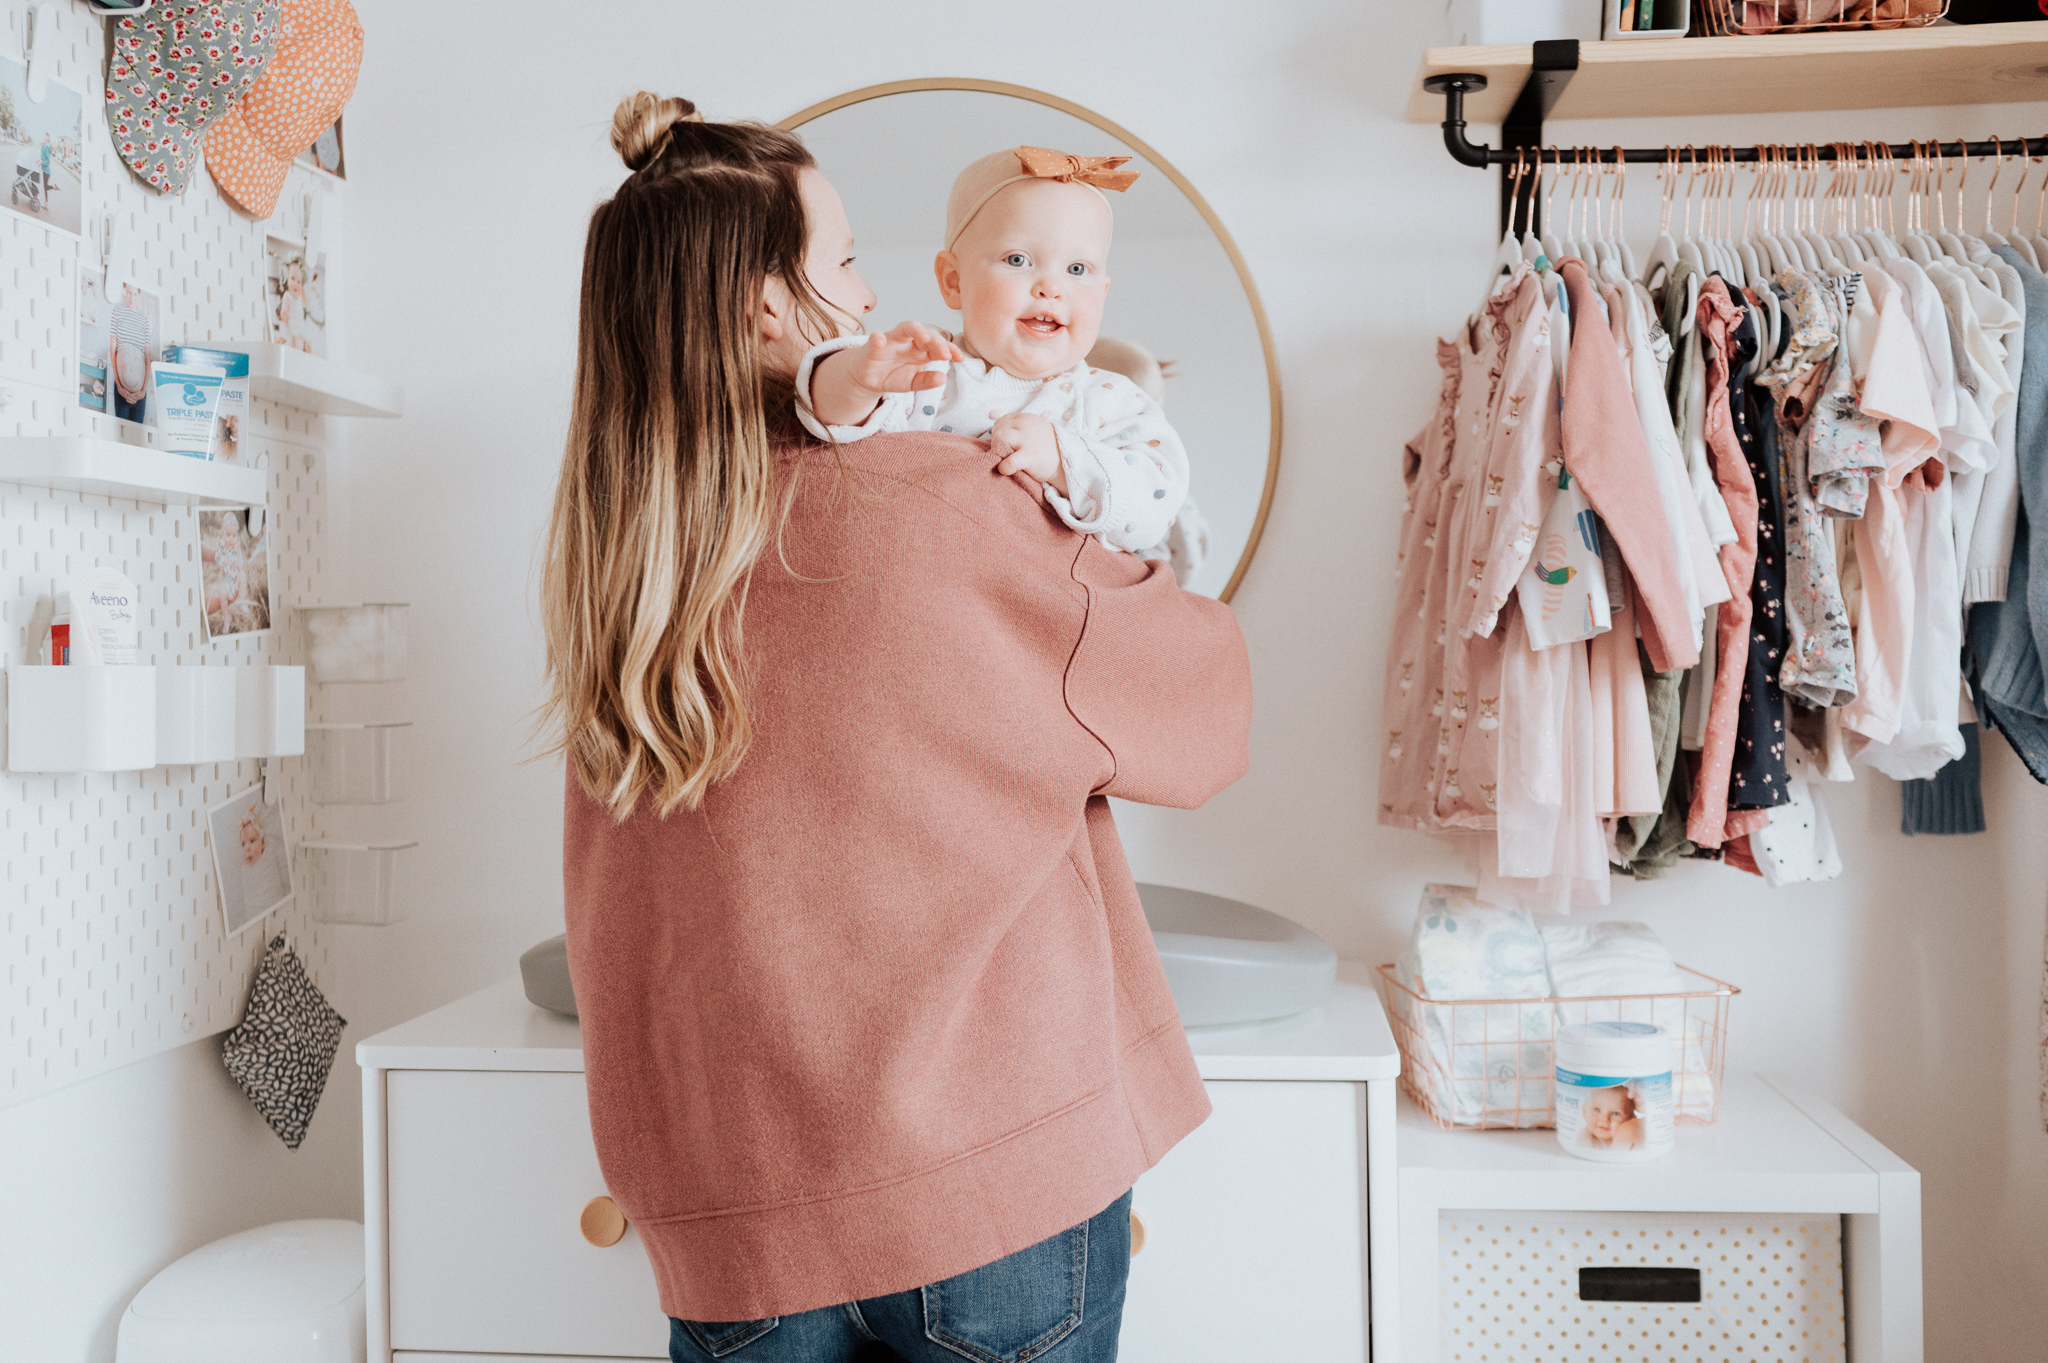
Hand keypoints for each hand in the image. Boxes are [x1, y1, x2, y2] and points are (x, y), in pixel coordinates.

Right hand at [809, 321, 964, 425]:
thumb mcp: (912, 383)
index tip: (961, 358)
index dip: (950, 349)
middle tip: (945, 355)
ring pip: (905, 328)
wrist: (867, 379)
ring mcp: (892, 341)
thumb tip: (943, 378)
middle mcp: (909, 342)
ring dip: (916, 330)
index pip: (939, 345)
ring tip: (925, 338)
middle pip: (926, 334)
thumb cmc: (892, 375)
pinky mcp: (873, 346)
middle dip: (937, 342)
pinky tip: (879, 339)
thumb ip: (926, 381)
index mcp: (921, 351)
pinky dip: (877, 338)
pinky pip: (875, 338)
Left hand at [990, 412, 1066, 498]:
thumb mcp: (1033, 428)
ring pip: (1000, 437)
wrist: (1065, 462)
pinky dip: (1005, 466)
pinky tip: (1005, 469)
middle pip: (998, 429)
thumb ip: (1017, 424)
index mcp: (1025, 418)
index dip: (1000, 434)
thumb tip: (992, 413)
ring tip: (1004, 459)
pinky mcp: (1030, 457)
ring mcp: (1027, 440)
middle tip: (1005, 453)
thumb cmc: (1045, 447)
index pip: (1001, 422)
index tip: (1006, 445)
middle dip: (997, 442)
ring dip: (997, 449)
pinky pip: (1011, 460)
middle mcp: (1025, 425)